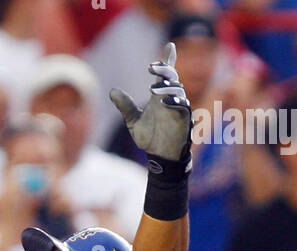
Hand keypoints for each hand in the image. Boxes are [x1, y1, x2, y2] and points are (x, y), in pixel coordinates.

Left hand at [110, 43, 191, 169]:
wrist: (160, 157)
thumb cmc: (150, 138)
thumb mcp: (133, 122)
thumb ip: (125, 106)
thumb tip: (112, 91)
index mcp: (160, 96)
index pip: (165, 74)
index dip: (168, 60)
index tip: (170, 46)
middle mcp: (170, 98)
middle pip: (171, 77)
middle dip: (164, 69)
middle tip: (152, 67)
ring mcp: (179, 107)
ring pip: (177, 89)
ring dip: (167, 86)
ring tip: (154, 88)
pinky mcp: (184, 119)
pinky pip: (182, 106)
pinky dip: (175, 102)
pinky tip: (165, 101)